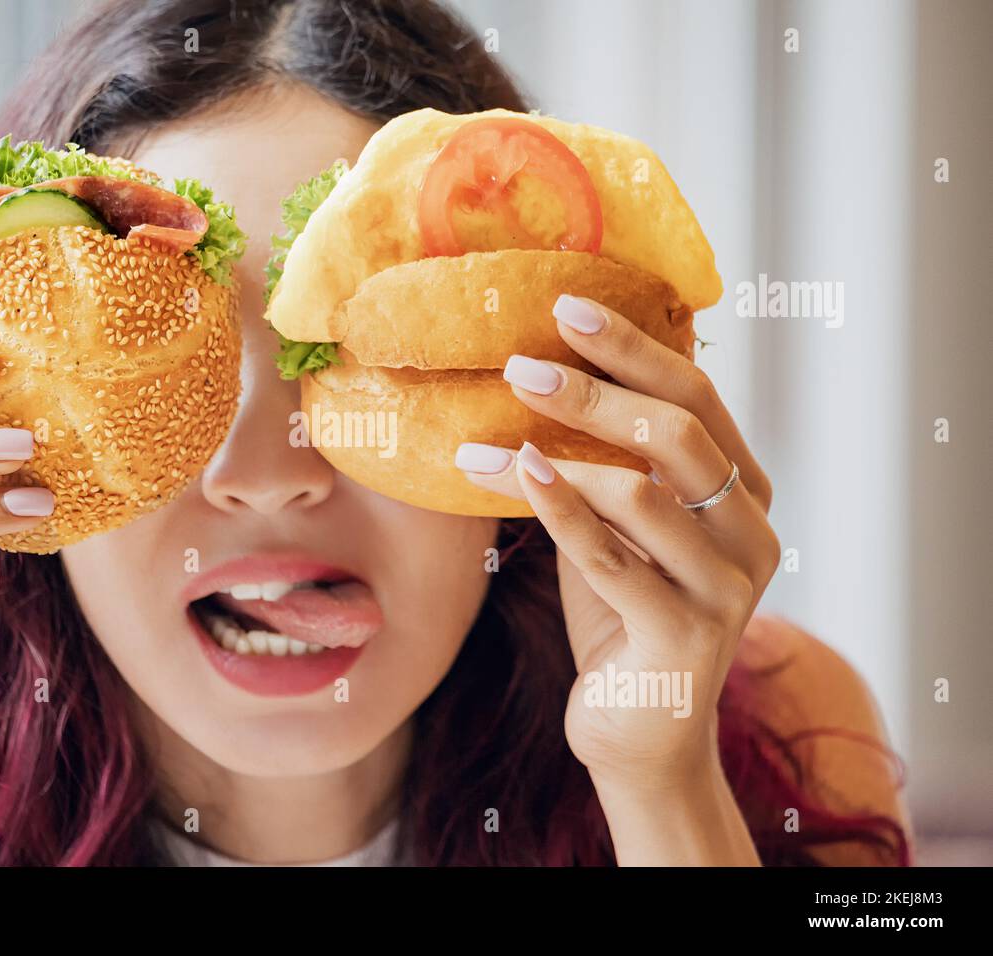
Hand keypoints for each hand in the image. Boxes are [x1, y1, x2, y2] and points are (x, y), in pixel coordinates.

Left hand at [457, 295, 779, 791]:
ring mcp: (726, 588)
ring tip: (483, 436)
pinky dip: (559, 510)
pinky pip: (612, 558)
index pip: (696, 398)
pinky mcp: (684, 636)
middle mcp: (751, 533)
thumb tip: (561, 366)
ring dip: (557, 452)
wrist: (640, 733)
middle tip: (518, 364)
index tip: (566, 306)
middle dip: (595, 389)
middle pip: (677, 433)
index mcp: (744, 493)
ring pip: (642, 492)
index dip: (633, 347)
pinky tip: (512, 473)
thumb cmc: (622, 617)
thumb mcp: (624, 526)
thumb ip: (615, 460)